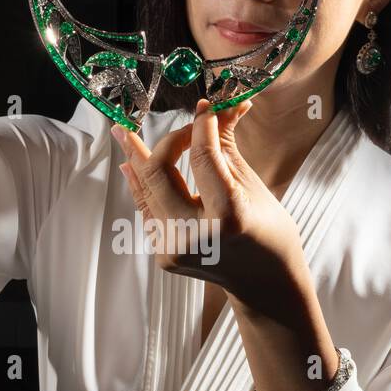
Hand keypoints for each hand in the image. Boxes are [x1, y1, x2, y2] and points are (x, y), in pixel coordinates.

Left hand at [112, 98, 307, 311]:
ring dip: (138, 159)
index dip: (200, 126)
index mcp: (227, 218)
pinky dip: (142, 186)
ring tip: (122, 133)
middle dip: (166, 141)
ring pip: (146, 191)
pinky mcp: (164, 256)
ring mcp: (174, 249)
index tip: (203, 108)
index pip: (203, 158)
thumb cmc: (268, 233)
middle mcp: (195, 236)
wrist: (264, 283)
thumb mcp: (253, 187)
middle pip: (160, 173)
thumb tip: (220, 107)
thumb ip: (226, 147)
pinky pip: (149, 210)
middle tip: (168, 122)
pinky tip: (131, 165)